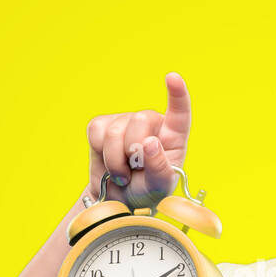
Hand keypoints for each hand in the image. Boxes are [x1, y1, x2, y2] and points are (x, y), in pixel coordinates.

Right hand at [85, 72, 191, 209]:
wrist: (118, 198)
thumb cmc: (146, 191)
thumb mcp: (159, 186)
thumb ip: (159, 167)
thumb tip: (150, 142)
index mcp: (173, 136)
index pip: (179, 112)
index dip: (177, 95)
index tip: (173, 77)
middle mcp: (151, 122)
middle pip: (140, 121)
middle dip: (133, 150)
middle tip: (135, 171)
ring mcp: (125, 121)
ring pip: (115, 131)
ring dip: (116, 160)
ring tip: (123, 173)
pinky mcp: (102, 125)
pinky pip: (96, 132)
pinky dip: (101, 153)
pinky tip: (109, 162)